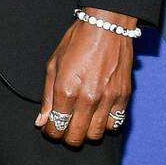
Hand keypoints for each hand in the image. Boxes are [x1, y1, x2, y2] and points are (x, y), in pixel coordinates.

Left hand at [36, 8, 133, 145]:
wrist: (106, 27)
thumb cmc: (76, 42)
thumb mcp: (53, 65)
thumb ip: (47, 97)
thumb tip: (41, 121)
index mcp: (66, 90)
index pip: (56, 127)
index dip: (51, 132)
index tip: (50, 128)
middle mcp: (88, 98)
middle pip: (76, 137)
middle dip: (66, 137)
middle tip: (64, 129)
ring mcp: (108, 99)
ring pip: (96, 135)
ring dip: (86, 133)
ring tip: (81, 122)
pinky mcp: (123, 97)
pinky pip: (115, 124)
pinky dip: (106, 125)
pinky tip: (98, 115)